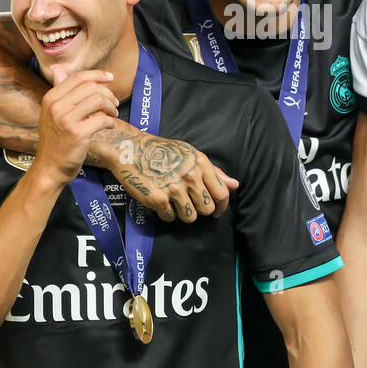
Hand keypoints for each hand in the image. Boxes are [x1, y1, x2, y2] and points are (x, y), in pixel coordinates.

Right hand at [35, 70, 119, 187]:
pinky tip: (109, 126)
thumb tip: (58, 69)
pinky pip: (102, 119)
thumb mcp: (51, 113)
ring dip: (111, 107)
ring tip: (113, 114)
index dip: (97, 75)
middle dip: (108, 94)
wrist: (50, 168)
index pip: (78, 78)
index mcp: (50, 98)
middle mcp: (56, 106)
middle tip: (114, 104)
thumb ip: (59, 91)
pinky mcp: (77, 134)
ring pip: (98, 100)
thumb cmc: (54, 140)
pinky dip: (110, 122)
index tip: (110, 77)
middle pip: (91, 87)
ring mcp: (66, 120)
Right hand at [105, 130, 238, 222]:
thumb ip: (214, 172)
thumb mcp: (190, 154)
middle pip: (207, 209)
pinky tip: (160, 201)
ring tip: (173, 201)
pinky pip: (170, 217)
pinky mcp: (159, 199)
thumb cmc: (162, 152)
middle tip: (189, 202)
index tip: (217, 210)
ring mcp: (174, 189)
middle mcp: (190, 176)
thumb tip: (234, 185)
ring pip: (190, 217)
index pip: (222, 194)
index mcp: (201, 164)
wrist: (132, 150)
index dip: (221, 206)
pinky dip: (165, 213)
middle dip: (199, 209)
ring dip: (182, 213)